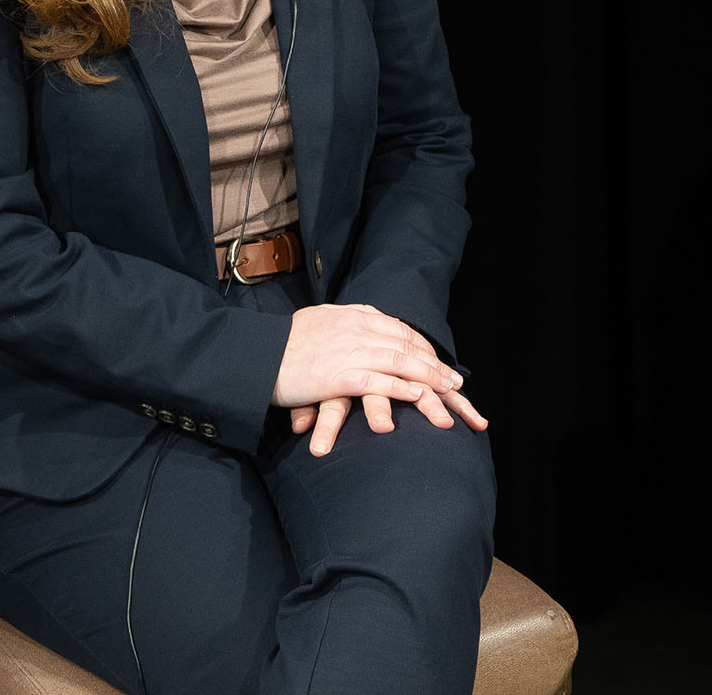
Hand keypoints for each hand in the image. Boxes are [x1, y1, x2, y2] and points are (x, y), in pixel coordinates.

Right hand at [272, 304, 484, 454]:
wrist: (256, 355)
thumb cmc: (282, 343)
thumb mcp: (318, 321)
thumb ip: (342, 321)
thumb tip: (360, 319)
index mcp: (353, 315)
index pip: (398, 329)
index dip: (422, 347)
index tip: (438, 361)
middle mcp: (357, 328)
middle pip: (407, 345)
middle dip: (435, 365)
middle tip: (455, 383)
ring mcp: (350, 350)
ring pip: (401, 362)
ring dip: (430, 379)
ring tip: (449, 394)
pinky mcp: (340, 375)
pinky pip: (380, 382)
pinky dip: (404, 390)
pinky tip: (421, 397)